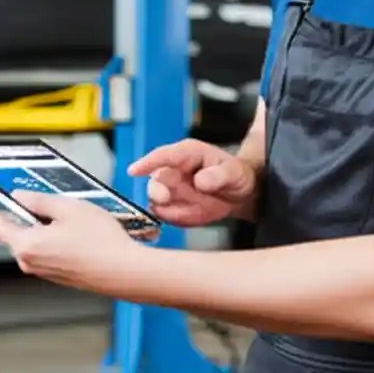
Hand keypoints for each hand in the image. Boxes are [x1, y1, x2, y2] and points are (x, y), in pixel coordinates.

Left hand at [0, 176, 140, 291]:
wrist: (124, 272)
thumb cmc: (102, 243)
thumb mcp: (69, 208)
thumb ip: (39, 200)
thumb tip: (19, 197)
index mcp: (25, 244)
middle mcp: (28, 260)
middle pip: (9, 226)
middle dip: (11, 206)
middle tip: (14, 187)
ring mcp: (41, 268)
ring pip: (29, 235)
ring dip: (37, 219)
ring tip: (61, 205)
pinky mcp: (55, 271)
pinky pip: (43, 245)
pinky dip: (49, 231)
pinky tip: (69, 224)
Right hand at [127, 138, 258, 226]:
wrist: (240, 193)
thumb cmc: (236, 175)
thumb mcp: (234, 172)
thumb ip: (219, 175)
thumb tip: (200, 181)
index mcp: (187, 154)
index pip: (163, 155)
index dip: (147, 163)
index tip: (133, 171)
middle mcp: (174, 171)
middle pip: (155, 182)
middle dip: (158, 192)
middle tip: (166, 199)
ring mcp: (172, 191)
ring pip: (159, 203)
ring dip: (175, 209)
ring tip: (201, 207)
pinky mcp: (173, 208)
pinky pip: (168, 216)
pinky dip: (179, 218)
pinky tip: (198, 214)